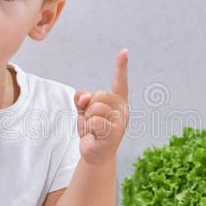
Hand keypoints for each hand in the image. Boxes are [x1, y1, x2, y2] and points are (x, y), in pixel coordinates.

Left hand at [75, 49, 129, 164]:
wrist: (95, 154)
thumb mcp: (83, 110)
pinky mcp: (114, 134)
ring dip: (88, 119)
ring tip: (93, 129)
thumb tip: (85, 97)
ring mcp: (120, 122)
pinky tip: (93, 136)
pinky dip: (89, 128)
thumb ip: (82, 98)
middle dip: (89, 108)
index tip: (124, 51)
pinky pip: (95, 122)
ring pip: (96, 108)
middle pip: (100, 95)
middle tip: (91, 121)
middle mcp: (122, 110)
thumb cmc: (93, 130)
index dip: (121, 67)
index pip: (120, 82)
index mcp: (118, 101)